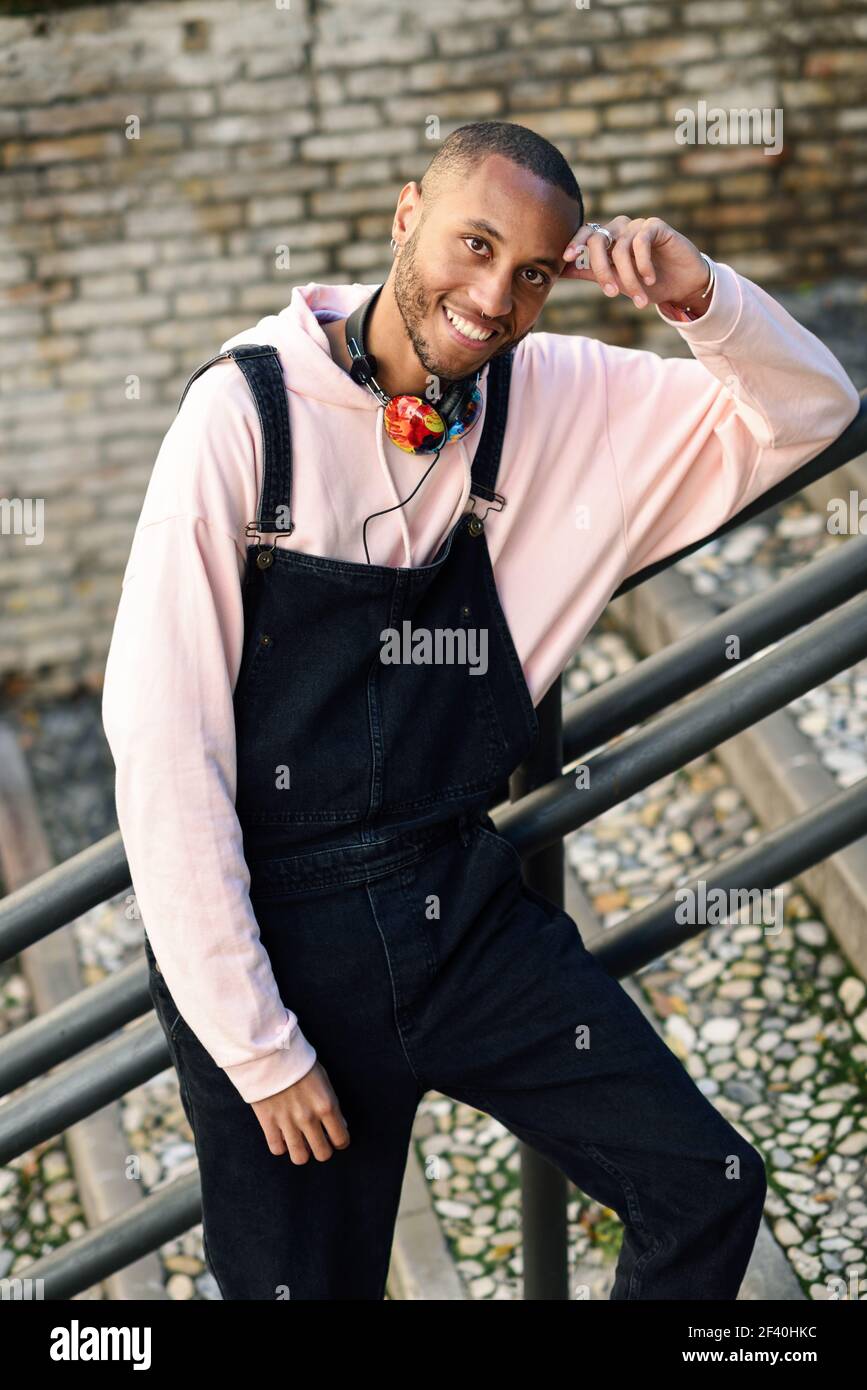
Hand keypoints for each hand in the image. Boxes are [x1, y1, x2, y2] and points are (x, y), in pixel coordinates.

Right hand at [250, 1060, 349, 1161]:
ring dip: (303, 1152)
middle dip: (322, 1149)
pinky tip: (283, 1135)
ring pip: (300, 1157)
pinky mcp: (268, 1123)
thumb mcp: (323, 1079)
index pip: (341, 1139)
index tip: (335, 1139)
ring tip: (301, 1142)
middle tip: (318, 1141)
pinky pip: (277, 1149)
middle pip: (322, 1154)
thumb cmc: (299, 1063)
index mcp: (326, 1105)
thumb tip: (340, 1126)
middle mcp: (309, 1118)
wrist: (270, 1052)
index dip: (340, 1142)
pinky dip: (281, 1146)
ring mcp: (288, 1122)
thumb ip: (332, 1104)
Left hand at [560, 215, 710, 313]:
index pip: (585, 234)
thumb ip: (590, 273)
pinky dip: (643, 264)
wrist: (682, 285)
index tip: (566, 259)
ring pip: (620, 248)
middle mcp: (620, 229)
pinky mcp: (657, 226)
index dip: (574, 243)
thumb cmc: (647, 284)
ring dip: (628, 278)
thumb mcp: (615, 281)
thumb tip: (560, 271)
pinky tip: (650, 278)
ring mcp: (638, 226)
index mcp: (608, 240)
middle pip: (598, 240)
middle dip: (601, 270)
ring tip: (638, 298)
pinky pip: (641, 241)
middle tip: (610, 293)